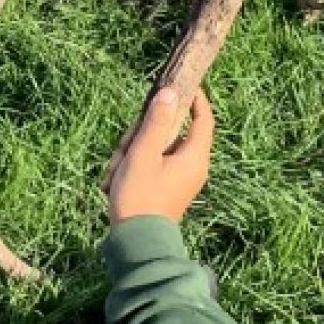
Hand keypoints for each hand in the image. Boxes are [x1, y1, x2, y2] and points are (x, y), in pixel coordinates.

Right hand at [108, 88, 213, 224]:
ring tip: (118, 163)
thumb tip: (170, 94)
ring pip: (161, 147)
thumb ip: (157, 122)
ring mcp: (183, 178)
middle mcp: (194, 166)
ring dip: (137, 148)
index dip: (196, 99)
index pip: (204, 119)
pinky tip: (118, 173)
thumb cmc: (140, 194)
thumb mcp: (144, 153)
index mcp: (195, 156)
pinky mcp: (170, 188)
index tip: (183, 83)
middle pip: (175, 132)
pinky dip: (139, 162)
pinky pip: (157, 163)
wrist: (137, 241)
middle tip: (128, 140)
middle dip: (148, 130)